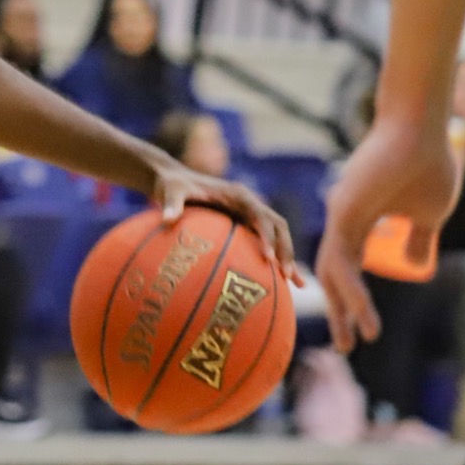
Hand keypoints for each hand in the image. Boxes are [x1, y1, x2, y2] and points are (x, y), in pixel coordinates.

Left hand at [150, 162, 297, 282]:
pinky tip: (279, 284)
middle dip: (286, 250)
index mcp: (238, 195)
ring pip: (278, 236)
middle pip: (278, 227)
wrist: (173, 179)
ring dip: (288, 257)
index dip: (267, 236)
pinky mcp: (246, 224)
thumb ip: (171, 204)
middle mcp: (249, 203)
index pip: (261, 216)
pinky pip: (265, 242)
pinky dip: (274, 260)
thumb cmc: (171, 185)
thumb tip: (167, 220)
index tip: (268, 258)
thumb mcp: (170, 191)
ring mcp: (250, 214)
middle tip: (287, 275)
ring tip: (297, 285)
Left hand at [314, 116, 458, 351]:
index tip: (361, 330)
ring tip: (357, 340)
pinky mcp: (343, 211)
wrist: (420, 128)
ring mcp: (338, 215)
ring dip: (346, 308)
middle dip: (338, 311)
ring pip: (333, 271)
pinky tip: (361, 314)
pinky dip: (351, 289)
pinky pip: (342, 259)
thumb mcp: (426, 213)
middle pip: (331, 274)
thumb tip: (412, 262)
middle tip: (345, 348)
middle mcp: (341, 220)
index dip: (352, 298)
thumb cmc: (425, 165)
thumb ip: (415, 238)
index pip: (347, 268)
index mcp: (357, 221)